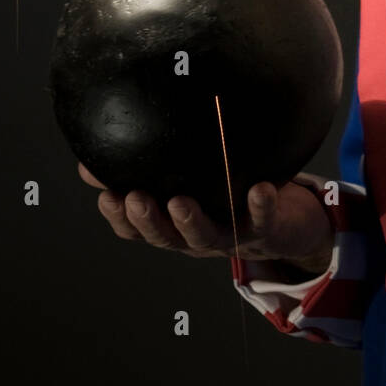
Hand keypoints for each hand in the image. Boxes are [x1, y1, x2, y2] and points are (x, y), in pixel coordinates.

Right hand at [78, 162, 334, 272]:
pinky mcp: (265, 229)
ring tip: (180, 201)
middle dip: (148, 221)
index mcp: (175, 225)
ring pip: (206, 235)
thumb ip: (151, 166)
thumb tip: (98, 149)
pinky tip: (259, 188)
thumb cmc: (227, 197)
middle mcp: (198, 235)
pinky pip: (262, 218)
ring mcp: (231, 235)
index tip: (106, 195)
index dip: (119, 217)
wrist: (287, 226)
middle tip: (134, 198)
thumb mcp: (189, 182)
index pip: (137, 228)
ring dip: (190, 221)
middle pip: (166, 236)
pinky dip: (260, 205)